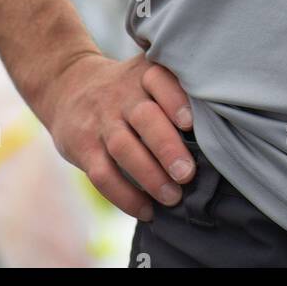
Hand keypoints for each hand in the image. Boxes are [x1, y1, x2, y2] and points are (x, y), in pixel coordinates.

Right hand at [40, 50, 196, 220]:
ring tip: (173, 197)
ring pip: (124, 148)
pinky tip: (146, 210)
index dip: (175, 100)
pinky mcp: (83, 146)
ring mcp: (101, 121)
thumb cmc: (126, 89)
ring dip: (150, 176)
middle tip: (187, 174)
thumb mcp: (145, 76)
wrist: (68, 85)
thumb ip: (174, 93)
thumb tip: (218, 131)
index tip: (190, 124)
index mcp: (143, 75)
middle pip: (144, 118)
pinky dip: (125, 196)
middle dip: (167, 147)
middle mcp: (122, 95)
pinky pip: (103, 173)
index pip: (159, 80)